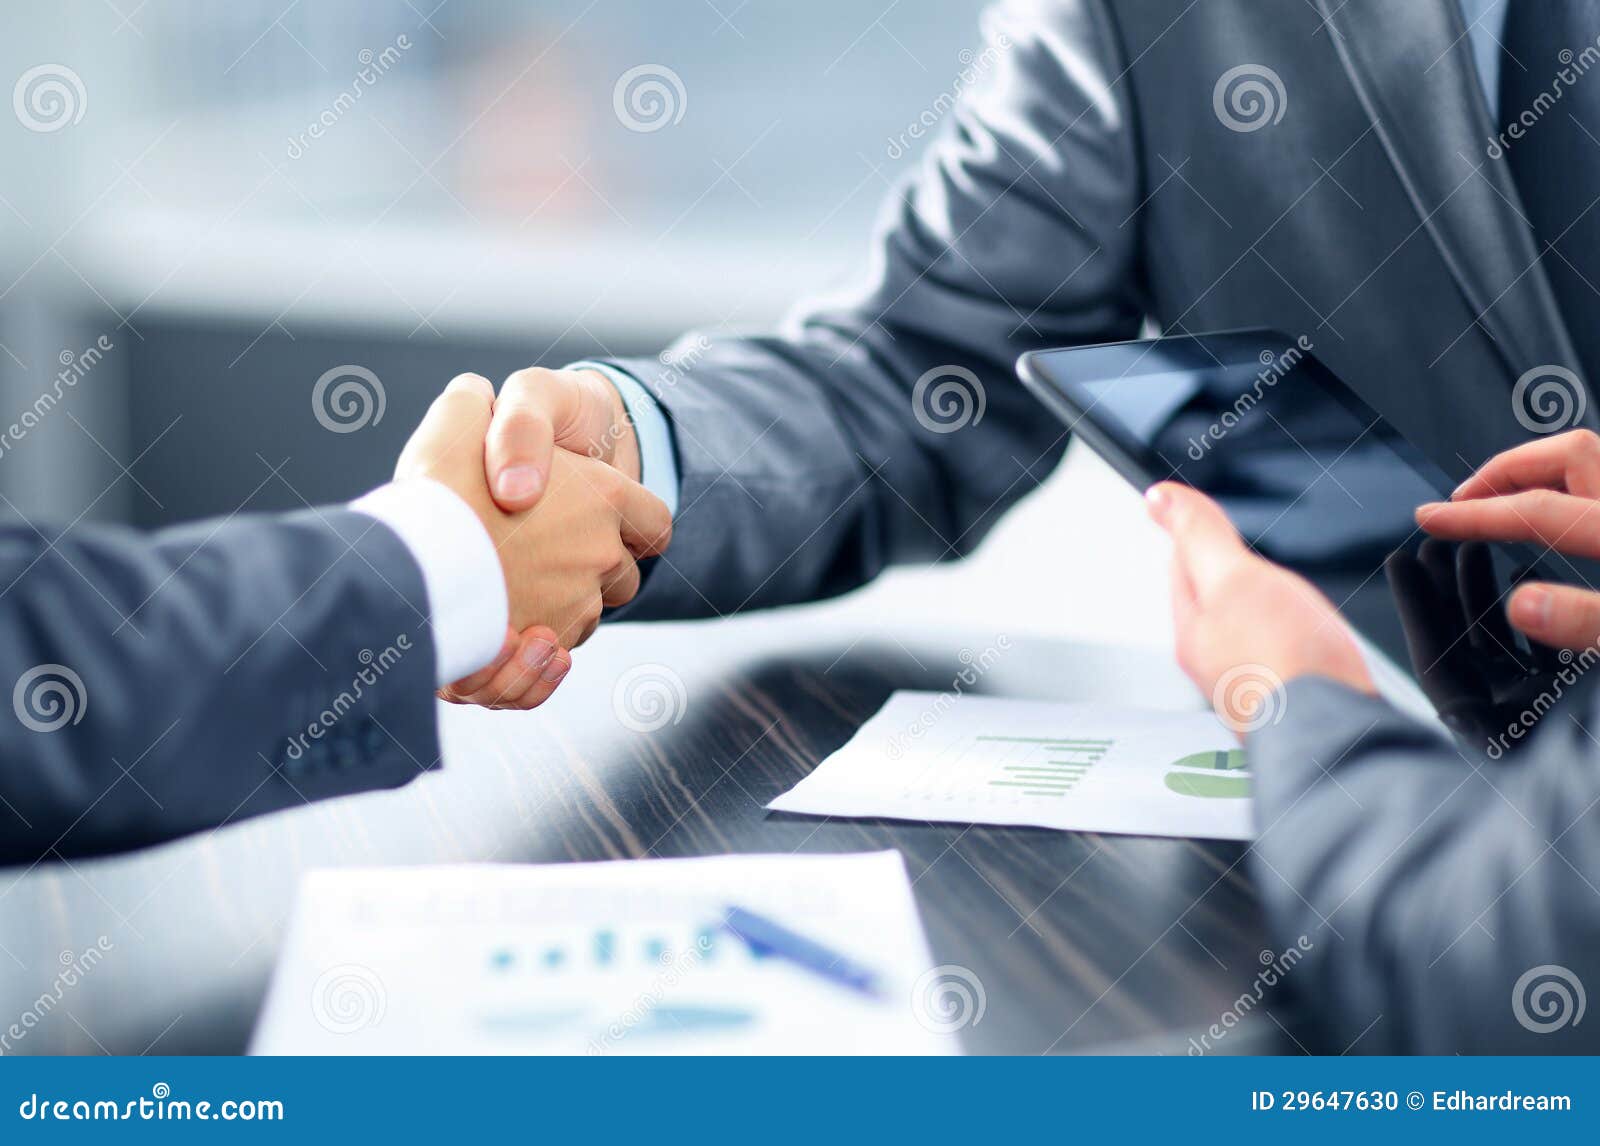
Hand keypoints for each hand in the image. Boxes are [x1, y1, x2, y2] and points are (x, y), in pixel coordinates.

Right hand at [395, 374, 671, 705]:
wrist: (412, 564)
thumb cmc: (439, 485)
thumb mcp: (460, 418)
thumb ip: (478, 404)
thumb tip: (477, 395)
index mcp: (603, 496)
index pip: (653, 520)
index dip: (634, 523)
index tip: (607, 523)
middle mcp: (601, 554)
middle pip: (622, 574)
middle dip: (592, 569)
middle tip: (538, 553)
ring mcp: (578, 606)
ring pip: (587, 615)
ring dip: (561, 607)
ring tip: (509, 588)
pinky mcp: (546, 651)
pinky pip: (556, 658)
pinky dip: (537, 651)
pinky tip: (503, 627)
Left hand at [1146, 482, 1373, 733]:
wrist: (1338, 736)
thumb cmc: (1286, 665)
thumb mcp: (1234, 578)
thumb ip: (1199, 536)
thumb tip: (1159, 498)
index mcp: (1193, 630)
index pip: (1182, 564)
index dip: (1196, 530)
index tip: (1197, 509)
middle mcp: (1214, 663)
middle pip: (1214, 599)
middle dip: (1230, 571)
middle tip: (1237, 546)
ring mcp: (1251, 685)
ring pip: (1246, 629)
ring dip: (1259, 605)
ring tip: (1271, 589)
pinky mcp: (1289, 701)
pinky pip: (1279, 654)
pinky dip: (1289, 635)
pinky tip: (1306, 638)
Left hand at [1385, 540, 1558, 742]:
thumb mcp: (1567, 692)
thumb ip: (1561, 647)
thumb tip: (1523, 602)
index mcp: (1495, 733)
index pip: (1435, 660)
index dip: (1415, 607)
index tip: (1397, 559)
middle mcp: (1510, 725)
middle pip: (1458, 648)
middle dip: (1444, 594)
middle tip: (1435, 542)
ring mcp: (1540, 714)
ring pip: (1497, 646)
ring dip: (1484, 597)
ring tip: (1475, 547)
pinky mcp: (1570, 705)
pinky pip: (1538, 653)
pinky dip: (1531, 614)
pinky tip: (1528, 568)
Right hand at [1417, 429, 1599, 648]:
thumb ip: (1586, 619)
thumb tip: (1522, 607)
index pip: (1538, 509)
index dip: (1475, 514)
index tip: (1432, 518)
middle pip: (1568, 454)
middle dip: (1504, 470)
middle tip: (1463, 499)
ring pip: (1589, 462)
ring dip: (1538, 471)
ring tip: (1498, 497)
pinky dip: (1570, 489)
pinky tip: (1557, 518)